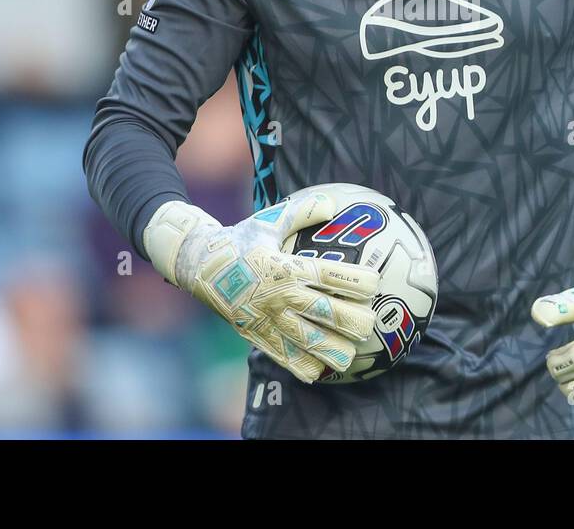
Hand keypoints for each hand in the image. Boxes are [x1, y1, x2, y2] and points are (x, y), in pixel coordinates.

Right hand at [144, 192, 380, 382]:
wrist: (199, 266)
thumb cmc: (241, 241)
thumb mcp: (269, 221)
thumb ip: (302, 212)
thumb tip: (332, 202)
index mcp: (285, 267)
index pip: (328, 275)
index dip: (355, 280)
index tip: (375, 283)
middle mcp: (280, 296)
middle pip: (325, 312)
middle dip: (353, 320)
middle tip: (372, 323)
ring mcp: (268, 319)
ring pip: (307, 341)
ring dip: (333, 349)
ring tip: (352, 354)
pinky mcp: (257, 336)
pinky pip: (283, 356)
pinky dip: (303, 366)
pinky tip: (321, 370)